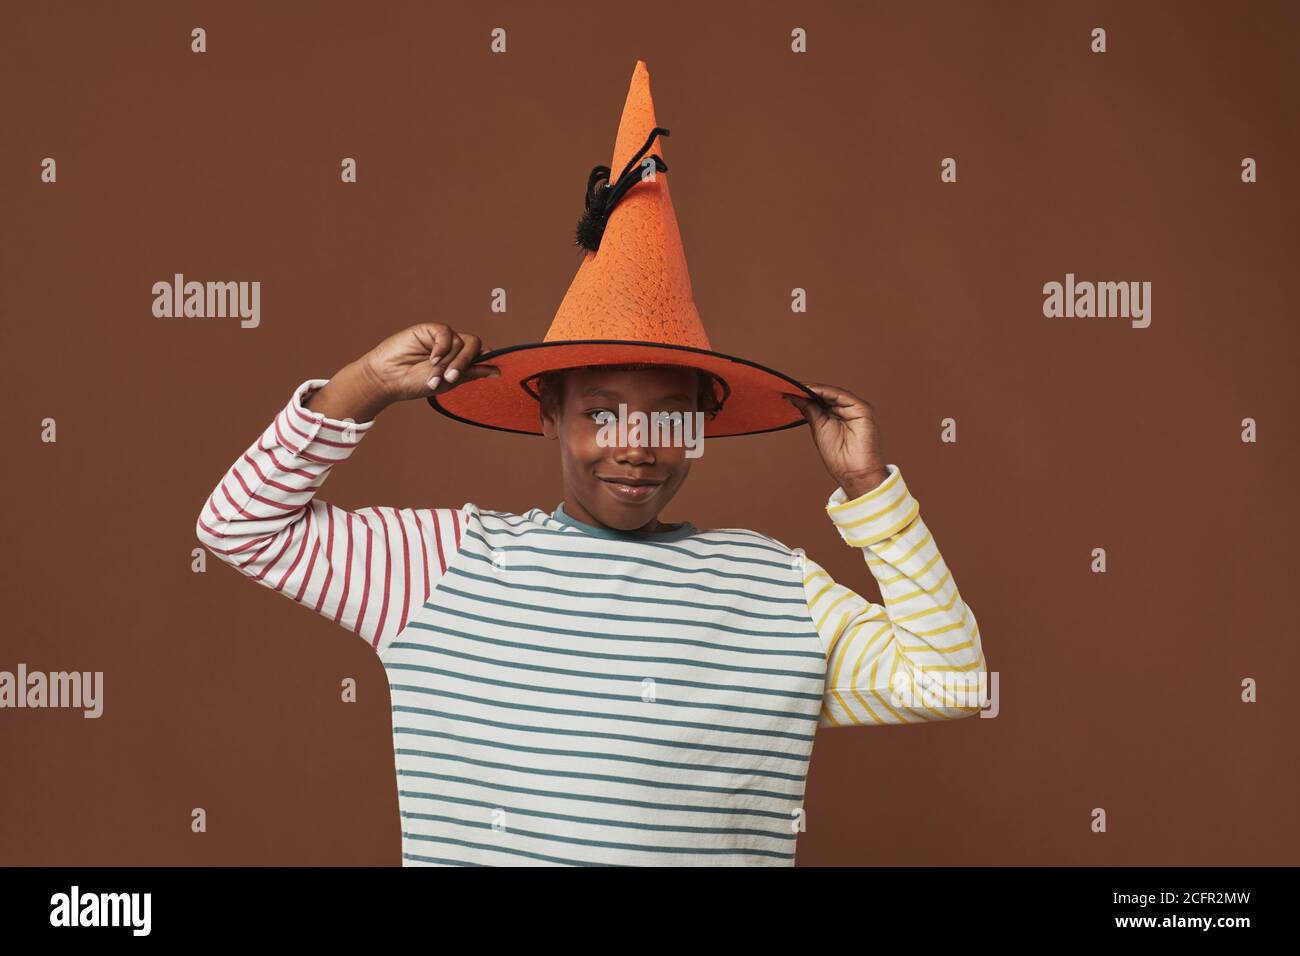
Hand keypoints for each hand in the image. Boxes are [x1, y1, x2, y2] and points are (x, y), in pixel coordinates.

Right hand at [361, 322, 500, 403]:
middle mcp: (454, 348)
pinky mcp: (430, 330)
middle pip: (474, 345)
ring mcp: (442, 338)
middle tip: (450, 376)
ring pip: (461, 342)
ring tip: (434, 374)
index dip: (487, 359)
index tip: (496, 371)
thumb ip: (473, 373)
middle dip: (466, 362)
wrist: (389, 378)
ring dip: (449, 361)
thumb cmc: (416, 383)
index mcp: (460, 361)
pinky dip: (442, 347)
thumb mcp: (449, 381)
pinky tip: (432, 359)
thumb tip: (498, 371)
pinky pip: (446, 333)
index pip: (481, 354)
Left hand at [782, 383, 887, 498]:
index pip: (820, 400)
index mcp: (838, 415)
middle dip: (807, 390)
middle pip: (826, 394)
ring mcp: (856, 408)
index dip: (805, 394)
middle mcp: (848, 409)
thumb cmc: (837, 456)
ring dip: (814, 389)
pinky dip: (825, 391)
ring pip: (832, 393)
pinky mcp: (863, 409)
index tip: (787, 390)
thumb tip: (793, 396)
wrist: (852, 472)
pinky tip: (810, 390)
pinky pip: (841, 396)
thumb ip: (809, 410)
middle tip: (788, 385)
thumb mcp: (818, 427)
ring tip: (796, 387)